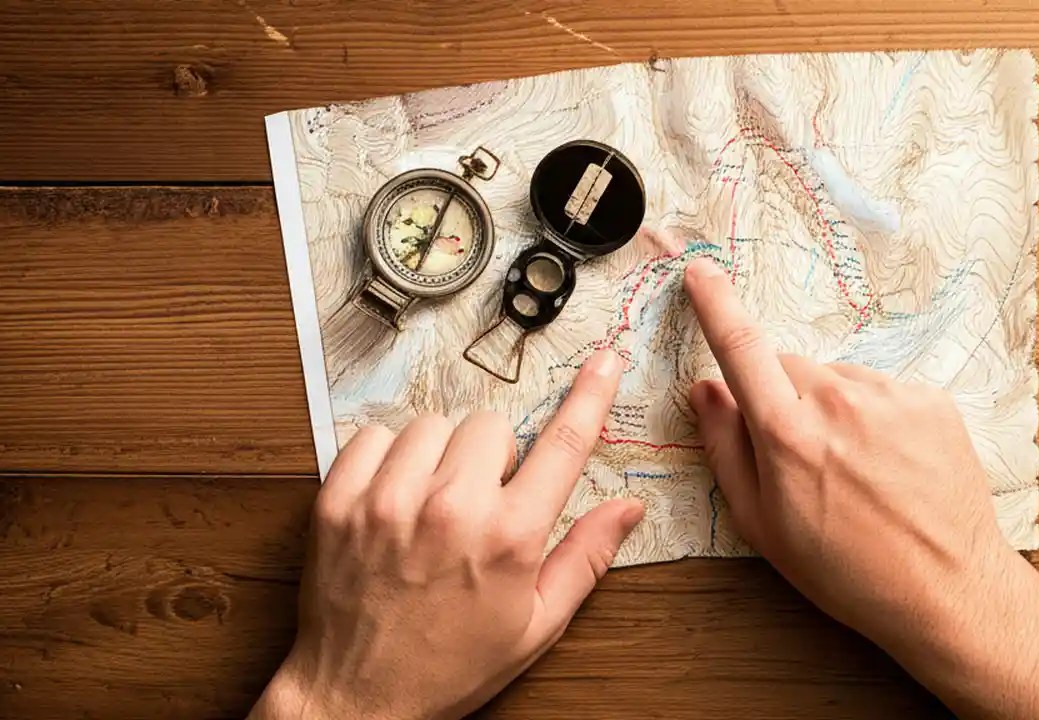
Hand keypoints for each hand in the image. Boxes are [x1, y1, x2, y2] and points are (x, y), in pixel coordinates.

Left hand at [250, 349, 642, 719]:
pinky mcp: (339, 500)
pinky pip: (374, 434)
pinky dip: (388, 456)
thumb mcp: (536, 626)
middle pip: (490, 424)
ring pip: (433, 424)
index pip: (564, 445)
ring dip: (440, 454)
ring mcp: (388, 501)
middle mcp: (450, 510)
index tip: (606, 360)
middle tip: (481, 502)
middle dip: (493, 455)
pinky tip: (394, 497)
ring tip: (432, 503)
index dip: (591, 395)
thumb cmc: (450, 666)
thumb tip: (628, 509)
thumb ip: (585, 558)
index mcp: (509, 538)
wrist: (356, 700)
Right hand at [681, 257, 1005, 645]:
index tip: (701, 272)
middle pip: (787, 367)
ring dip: (830, 408)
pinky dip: (873, 416)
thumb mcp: (761, 524)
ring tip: (853, 468)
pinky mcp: (930, 400)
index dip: (715, 303)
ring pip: (835, 379)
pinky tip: (887, 464)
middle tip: (798, 455)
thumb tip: (706, 390)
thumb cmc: (845, 569)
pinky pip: (880, 390)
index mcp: (788, 434)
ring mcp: (890, 396)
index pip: (740, 348)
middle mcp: (839, 402)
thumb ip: (725, 448)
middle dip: (780, 396)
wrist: (946, 589)